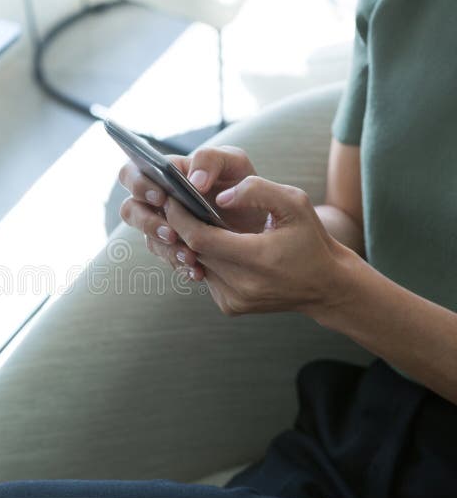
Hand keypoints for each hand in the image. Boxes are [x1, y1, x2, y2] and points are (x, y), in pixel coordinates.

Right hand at [118, 146, 266, 277]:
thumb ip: (211, 159)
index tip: (162, 197)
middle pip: (130, 210)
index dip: (139, 186)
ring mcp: (161, 226)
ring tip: (189, 255)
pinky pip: (167, 259)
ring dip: (166, 248)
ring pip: (148, 239)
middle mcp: (156, 201)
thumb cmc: (240, 183)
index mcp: (163, 173)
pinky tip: (198, 269)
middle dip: (146, 222)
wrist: (258, 220)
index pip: (132, 173)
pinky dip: (181, 265)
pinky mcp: (172, 248)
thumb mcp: (233, 163)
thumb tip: (193, 181)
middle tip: (171, 231)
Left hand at [162, 175, 350, 315]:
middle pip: (194, 250)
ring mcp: (234, 300)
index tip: (172, 196)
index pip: (200, 238)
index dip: (180, 216)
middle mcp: (242, 285)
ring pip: (197, 263)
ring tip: (194, 220)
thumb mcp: (295, 203)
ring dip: (193, 242)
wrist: (326, 286)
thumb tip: (220, 196)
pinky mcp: (230, 307)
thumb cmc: (311, 239)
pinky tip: (216, 245)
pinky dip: (206, 259)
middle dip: (181, 226)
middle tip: (177, 202)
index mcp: (258, 258)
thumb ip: (257, 191)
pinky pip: (207, 276)